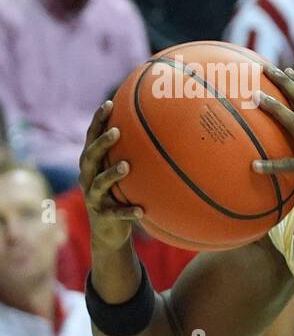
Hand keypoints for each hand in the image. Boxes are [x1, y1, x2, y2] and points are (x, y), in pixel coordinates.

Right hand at [78, 99, 143, 251]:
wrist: (109, 231)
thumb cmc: (120, 194)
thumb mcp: (125, 174)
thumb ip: (134, 154)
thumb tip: (163, 129)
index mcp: (92, 164)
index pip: (91, 138)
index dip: (98, 121)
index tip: (109, 103)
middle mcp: (88, 177)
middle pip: (90, 156)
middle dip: (102, 143)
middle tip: (117, 132)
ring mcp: (93, 197)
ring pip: (99, 183)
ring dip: (111, 174)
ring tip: (126, 166)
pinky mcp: (102, 216)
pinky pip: (115, 213)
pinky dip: (127, 211)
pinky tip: (141, 210)